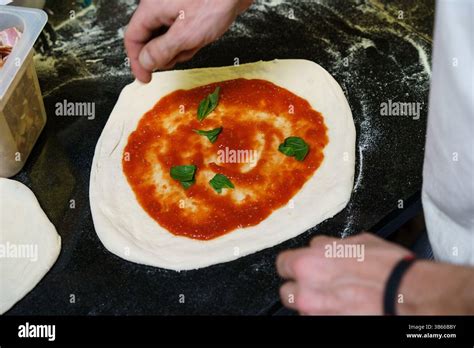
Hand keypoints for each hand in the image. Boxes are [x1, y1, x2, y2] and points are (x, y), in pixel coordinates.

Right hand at [125, 0, 252, 81]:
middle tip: (181, 56)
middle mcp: (159, 6)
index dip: (137, 62)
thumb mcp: (186, 35)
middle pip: (150, 39)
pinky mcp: (187, 11)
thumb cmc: (214, 3)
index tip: (145, 78)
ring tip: (198, 41)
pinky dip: (190, 40)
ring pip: (168, 38)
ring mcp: (174, 8)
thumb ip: (161, 50)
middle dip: (165, 53)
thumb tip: (145, 63)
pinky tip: (203, 36)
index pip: (133, 38)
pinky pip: (182, 33)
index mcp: (152, 8)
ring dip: (182, 48)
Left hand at [276, 232, 411, 313]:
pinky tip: (346, 308)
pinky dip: (328, 315)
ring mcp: (316, 313)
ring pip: (303, 309)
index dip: (295, 265)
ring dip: (314, 304)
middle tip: (319, 286)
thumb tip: (324, 247)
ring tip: (338, 299)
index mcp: (309, 262)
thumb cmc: (389, 270)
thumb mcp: (357, 242)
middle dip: (301, 288)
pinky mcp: (327, 327)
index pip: (283, 263)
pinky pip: (318, 320)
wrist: (409, 297)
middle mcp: (307, 290)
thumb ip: (330, 246)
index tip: (301, 268)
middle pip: (287, 291)